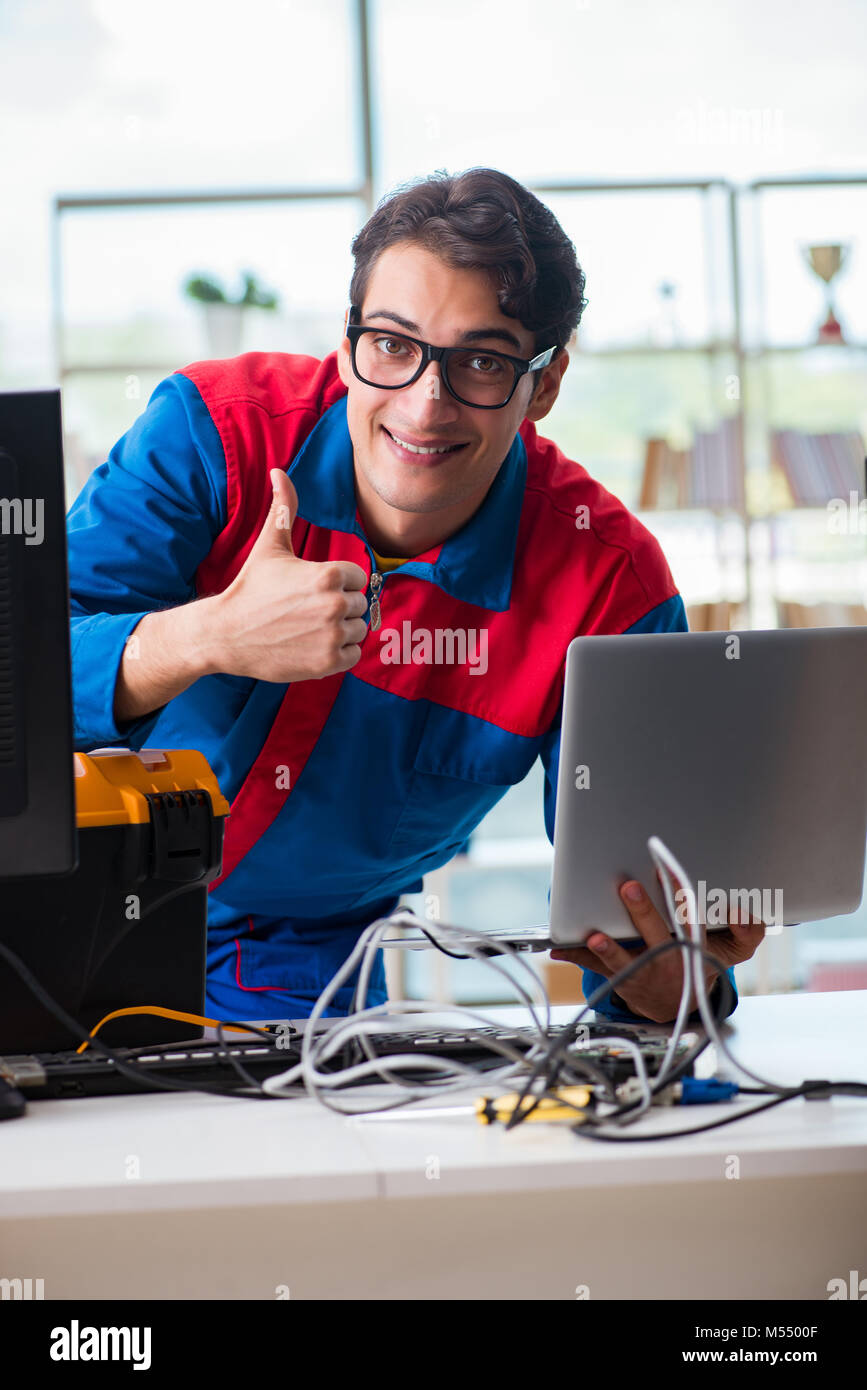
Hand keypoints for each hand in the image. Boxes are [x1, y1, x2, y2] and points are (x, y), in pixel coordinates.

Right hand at [208, 469, 369, 682]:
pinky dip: (340, 653)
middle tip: (306, 610)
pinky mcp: (327, 663)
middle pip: (359, 604)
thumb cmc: (250, 588)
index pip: (358, 578)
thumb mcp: (270, 545)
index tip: (312, 589)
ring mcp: (332, 635)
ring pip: (358, 630)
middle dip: (338, 607)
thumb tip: (279, 471)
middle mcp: (335, 604)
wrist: (225, 634)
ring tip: (309, 627)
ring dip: (341, 630)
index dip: (338, 583)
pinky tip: (314, 644)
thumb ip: (284, 508)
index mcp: (330, 574)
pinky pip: (354, 655)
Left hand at [550, 878, 765, 1022]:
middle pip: (655, 936)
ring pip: (623, 960)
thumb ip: (747, 930)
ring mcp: (640, 970)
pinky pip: (594, 968)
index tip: (672, 875)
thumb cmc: (701, 961)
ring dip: (608, 948)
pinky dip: (575, 955)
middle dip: (642, 912)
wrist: (679, 1005)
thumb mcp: (733, 950)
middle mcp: (666, 959)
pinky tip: (559, 945)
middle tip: (628, 887)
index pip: (691, 919)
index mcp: (693, 947)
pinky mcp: (619, 978)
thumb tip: (744, 908)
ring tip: (594, 935)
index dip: (682, 898)